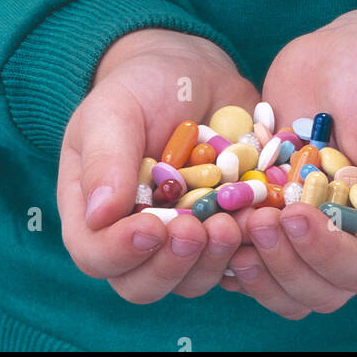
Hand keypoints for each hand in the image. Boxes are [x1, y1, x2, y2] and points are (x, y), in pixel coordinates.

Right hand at [57, 27, 261, 303]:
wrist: (194, 72)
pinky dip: (251, 249)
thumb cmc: (142, 86)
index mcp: (95, 212)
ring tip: (234, 221)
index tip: (152, 228)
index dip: (121, 253)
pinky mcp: (224, 229)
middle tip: (198, 230)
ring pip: (193, 280)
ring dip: (214, 261)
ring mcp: (183, 237)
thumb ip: (106, 158)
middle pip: (143, 284)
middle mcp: (136, 236)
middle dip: (171, 266)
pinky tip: (262, 220)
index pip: (96, 255)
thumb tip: (99, 216)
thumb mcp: (115, 109)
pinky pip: (238, 260)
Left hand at [219, 7, 356, 319]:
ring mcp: (303, 226)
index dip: (324, 254)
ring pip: (278, 281)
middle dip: (282, 263)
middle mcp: (344, 237)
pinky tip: (206, 226)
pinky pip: (246, 250)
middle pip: (314, 288)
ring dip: (254, 268)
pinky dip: (226, 249)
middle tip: (256, 219)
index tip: (294, 215)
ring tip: (227, 227)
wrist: (349, 49)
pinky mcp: (268, 208)